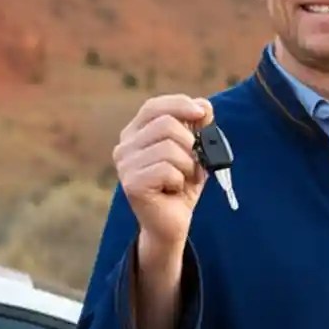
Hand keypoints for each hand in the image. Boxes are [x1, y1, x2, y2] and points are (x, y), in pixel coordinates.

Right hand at [113, 94, 213, 250]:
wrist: (171, 224)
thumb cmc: (181, 185)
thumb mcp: (194, 152)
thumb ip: (198, 128)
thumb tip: (204, 106)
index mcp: (135, 134)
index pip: (154, 107)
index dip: (179, 104)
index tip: (202, 113)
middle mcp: (124, 147)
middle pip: (166, 125)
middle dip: (190, 144)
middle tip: (192, 163)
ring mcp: (125, 166)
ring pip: (169, 148)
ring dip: (187, 166)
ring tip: (181, 180)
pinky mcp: (131, 184)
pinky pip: (167, 170)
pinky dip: (179, 180)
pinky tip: (172, 190)